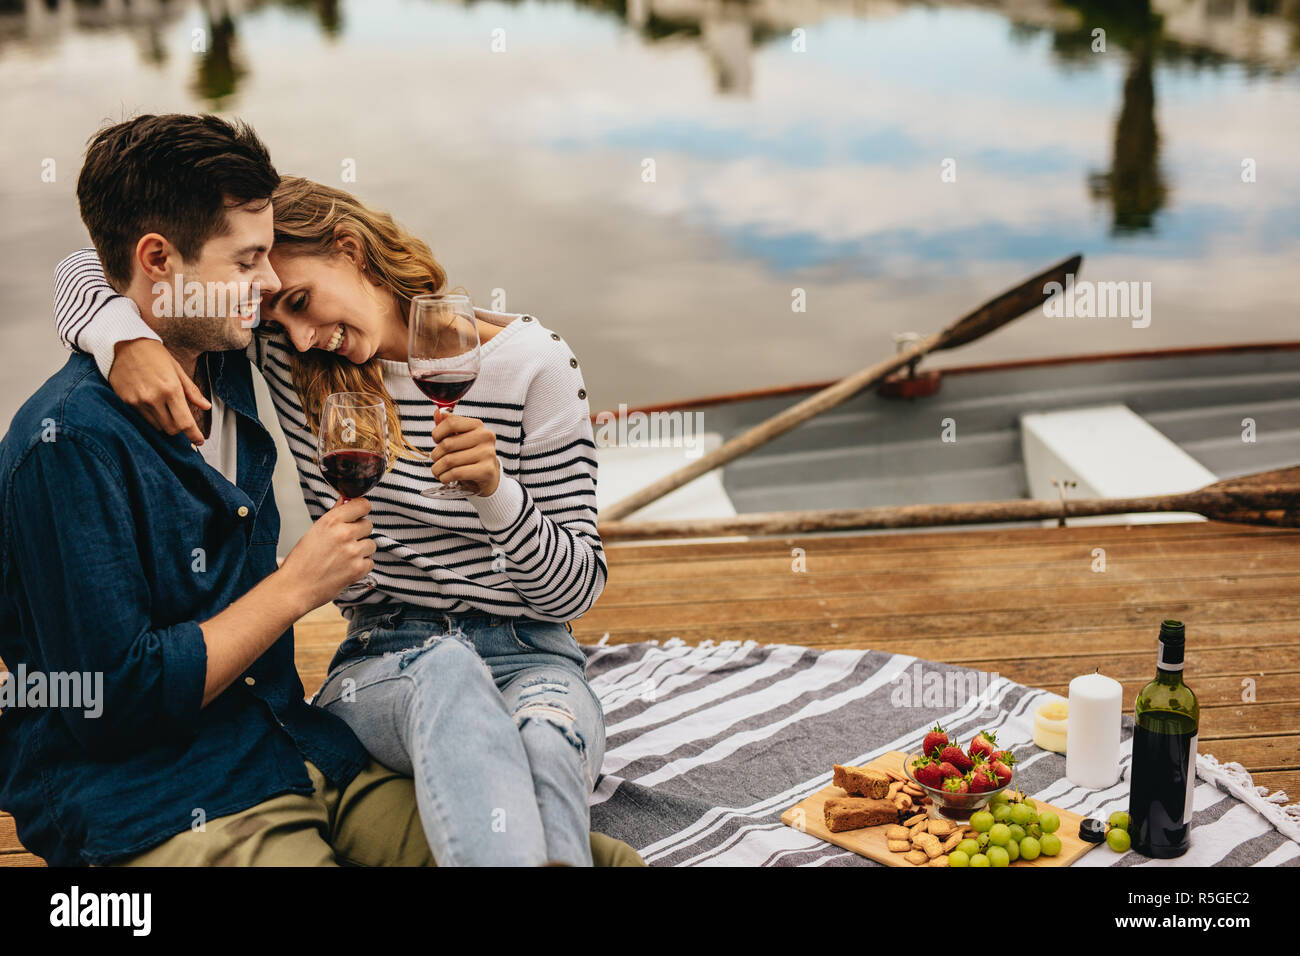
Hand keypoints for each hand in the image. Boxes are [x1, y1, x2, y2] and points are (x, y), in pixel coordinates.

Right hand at [108, 339, 210, 445]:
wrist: (123, 343)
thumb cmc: (152, 353)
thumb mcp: (177, 369)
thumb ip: (191, 391)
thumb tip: (206, 406)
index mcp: (170, 389)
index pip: (185, 422)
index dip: (194, 435)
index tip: (199, 440)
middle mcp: (154, 398)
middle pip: (171, 429)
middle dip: (179, 428)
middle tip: (181, 418)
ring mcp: (138, 401)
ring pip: (156, 426)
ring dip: (164, 423)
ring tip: (164, 408)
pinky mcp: (125, 402)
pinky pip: (141, 419)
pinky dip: (150, 417)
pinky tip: (151, 405)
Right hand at [277, 497, 375, 611]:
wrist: (294, 588)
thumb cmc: (300, 562)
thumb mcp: (314, 531)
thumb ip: (334, 515)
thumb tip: (345, 500)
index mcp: (331, 521)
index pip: (363, 505)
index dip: (361, 511)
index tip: (357, 516)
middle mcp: (344, 534)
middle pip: (368, 525)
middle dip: (360, 533)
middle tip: (345, 543)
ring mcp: (353, 552)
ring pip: (371, 544)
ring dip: (362, 550)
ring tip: (344, 558)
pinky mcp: (358, 569)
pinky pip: (370, 562)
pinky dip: (361, 566)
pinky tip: (346, 569)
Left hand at [430, 408, 500, 496]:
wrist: (488, 476)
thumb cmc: (470, 456)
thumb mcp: (459, 438)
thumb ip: (449, 425)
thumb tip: (438, 412)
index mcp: (477, 425)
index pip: (451, 422)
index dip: (437, 433)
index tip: (436, 441)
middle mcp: (485, 436)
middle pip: (447, 444)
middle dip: (435, 455)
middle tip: (436, 461)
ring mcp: (487, 453)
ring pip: (450, 460)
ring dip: (438, 469)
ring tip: (438, 471)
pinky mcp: (486, 470)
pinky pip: (457, 473)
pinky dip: (445, 477)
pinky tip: (445, 478)